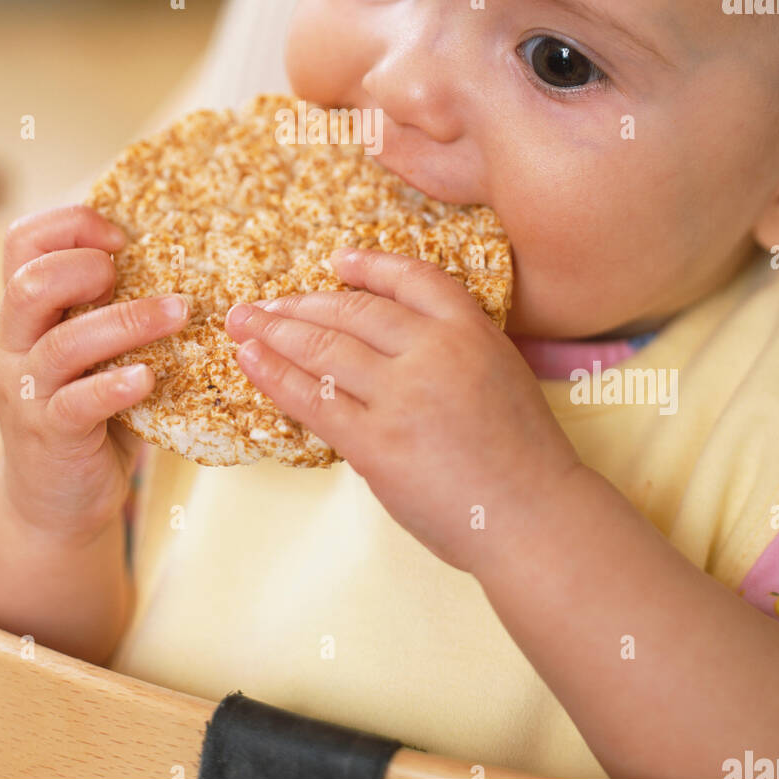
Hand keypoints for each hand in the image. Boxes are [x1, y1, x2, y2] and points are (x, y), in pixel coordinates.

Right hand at [0, 204, 189, 542]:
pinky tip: (149, 377)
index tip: (121, 237)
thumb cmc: (90, 411)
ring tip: (179, 313)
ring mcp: (28, 393)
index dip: (70, 224)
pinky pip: (76, 403)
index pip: (22, 242)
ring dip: (127, 321)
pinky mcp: (51, 436)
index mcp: (25, 313)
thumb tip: (185, 253)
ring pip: (62, 345)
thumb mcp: (93, 349)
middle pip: (30, 284)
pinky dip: (115, 385)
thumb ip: (111, 306)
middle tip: (131, 275)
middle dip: (86, 267)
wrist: (57, 501)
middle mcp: (15, 346)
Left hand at [223, 246, 580, 572]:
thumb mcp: (502, 374)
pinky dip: (274, 376)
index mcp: (471, 330)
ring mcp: (402, 396)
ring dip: (275, 332)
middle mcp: (434, 352)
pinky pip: (313, 400)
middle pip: (353, 312)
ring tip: (244, 323)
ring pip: (324, 349)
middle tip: (263, 304)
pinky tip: (250, 360)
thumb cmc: (522, 457)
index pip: (411, 279)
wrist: (534, 517)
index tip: (335, 261)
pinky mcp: (376, 442)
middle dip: (300, 305)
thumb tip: (388, 343)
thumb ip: (453, 349)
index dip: (369, 267)